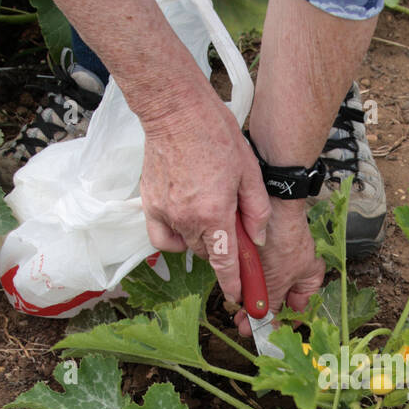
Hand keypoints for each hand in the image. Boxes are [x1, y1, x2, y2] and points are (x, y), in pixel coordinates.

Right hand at [135, 83, 269, 302]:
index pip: (225, 263)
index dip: (234, 284)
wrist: (176, 111)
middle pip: (209, 254)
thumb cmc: (215, 135)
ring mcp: (165, 213)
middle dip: (223, 251)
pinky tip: (187, 220)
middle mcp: (187, 218)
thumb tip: (258, 240)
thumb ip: (256, 212)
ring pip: (189, 245)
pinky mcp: (149, 204)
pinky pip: (163, 237)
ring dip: (203, 240)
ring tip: (211, 212)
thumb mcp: (249, 172)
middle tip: (233, 230)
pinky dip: (176, 237)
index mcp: (214, 212)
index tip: (241, 297)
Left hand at [232, 199, 324, 335]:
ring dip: (249, 302)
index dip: (282, 324)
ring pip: (262, 287)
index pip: (298, 309)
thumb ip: (270, 305)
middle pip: (277, 300)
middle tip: (244, 326)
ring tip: (236, 313)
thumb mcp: (276, 280)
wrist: (269, 202)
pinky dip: (244, 283)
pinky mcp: (259, 251)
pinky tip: (234, 294)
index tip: (267, 335)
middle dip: (260, 315)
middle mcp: (294, 270)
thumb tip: (264, 327)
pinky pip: (252, 273)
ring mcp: (276, 260)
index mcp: (309, 277)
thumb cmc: (283, 241)